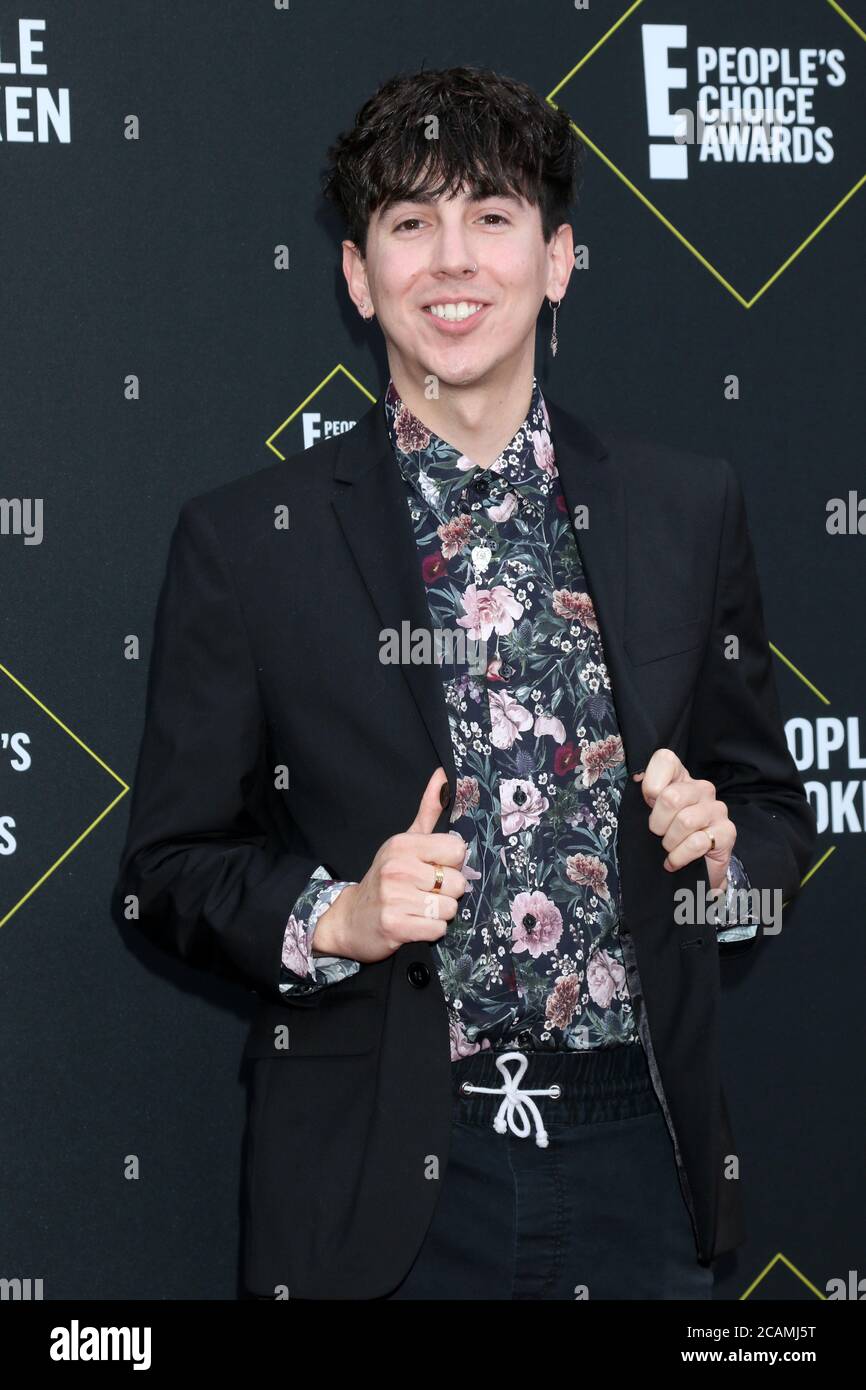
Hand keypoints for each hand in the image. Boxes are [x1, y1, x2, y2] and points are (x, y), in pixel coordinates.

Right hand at [311, 767, 467, 962]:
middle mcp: (397, 867)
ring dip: (439, 914)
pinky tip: (414, 924)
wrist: (349, 919)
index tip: (433, 869)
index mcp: (403, 844)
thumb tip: (443, 776)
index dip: (451, 864)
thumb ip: (428, 811)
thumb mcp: (403, 842)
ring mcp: (394, 897)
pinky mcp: (394, 925)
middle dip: (446, 893)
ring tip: (418, 909)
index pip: (457, 850)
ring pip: (449, 908)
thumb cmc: (385, 879)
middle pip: (457, 883)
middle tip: (424, 893)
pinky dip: (431, 931)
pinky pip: (437, 929)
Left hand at [632, 748, 733, 891]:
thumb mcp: (652, 813)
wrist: (695, 868)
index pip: (665, 759)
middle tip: (659, 833)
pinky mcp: (727, 832)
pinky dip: (678, 856)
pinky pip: (696, 843)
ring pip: (684, 822)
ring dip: (670, 842)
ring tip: (669, 847)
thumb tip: (637, 777)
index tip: (648, 803)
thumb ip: (645, 793)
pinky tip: (675, 860)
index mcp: (682, 777)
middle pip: (671, 797)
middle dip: (658, 823)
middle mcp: (702, 788)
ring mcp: (717, 809)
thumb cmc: (669, 836)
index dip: (650, 784)